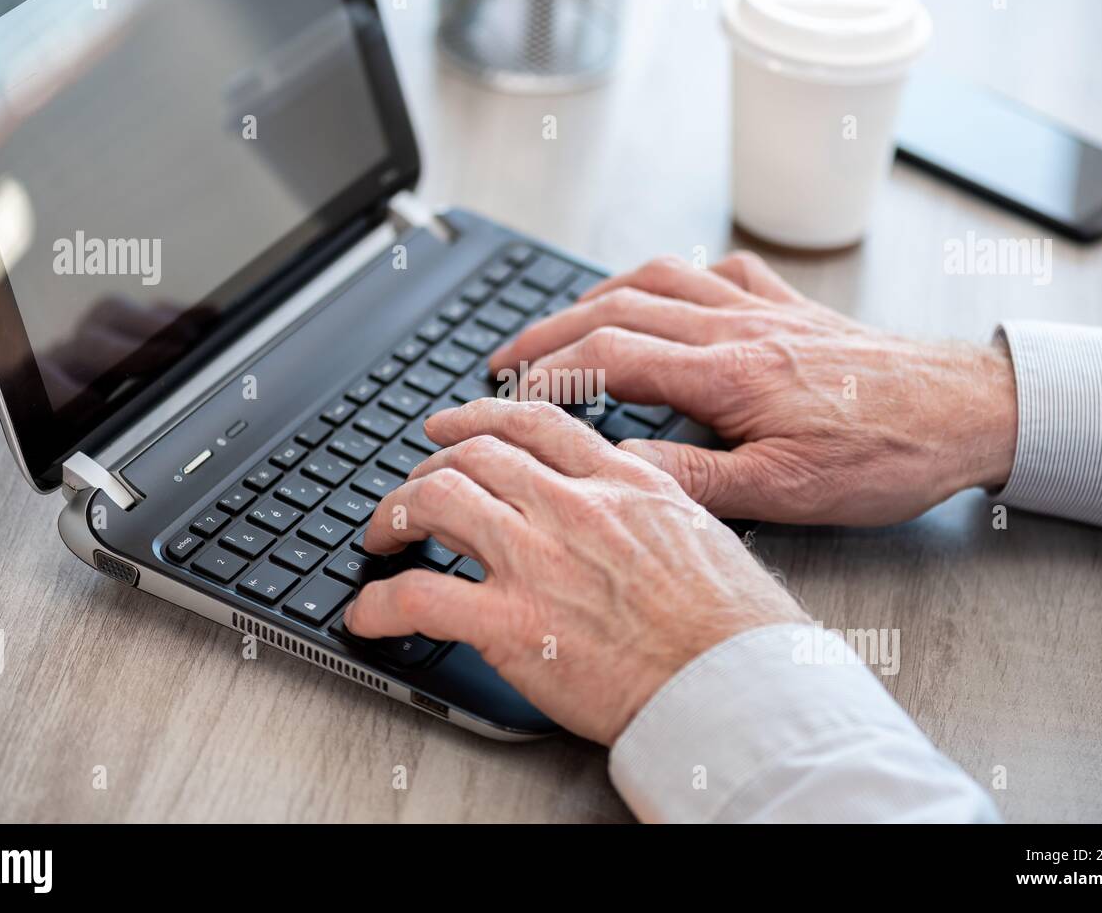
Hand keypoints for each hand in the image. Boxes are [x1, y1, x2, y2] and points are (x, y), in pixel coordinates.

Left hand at [344, 399, 807, 744]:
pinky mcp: (511, 624)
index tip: (455, 426)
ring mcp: (538, 561)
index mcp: (621, 483)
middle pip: (474, 454)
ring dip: (395, 514)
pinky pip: (420, 598)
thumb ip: (648, 502)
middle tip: (411, 486)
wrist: (734, 684)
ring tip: (382, 533)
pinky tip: (366, 615)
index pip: (533, 424)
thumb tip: (623, 494)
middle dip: (428, 465)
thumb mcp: (699, 530)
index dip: (479, 417)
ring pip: (437, 501)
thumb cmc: (731, 623)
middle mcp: (573, 508)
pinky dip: (378, 604)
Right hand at [490, 253, 1017, 525]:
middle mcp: (736, 327)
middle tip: (504, 357)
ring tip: (560, 323)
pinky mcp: (790, 306)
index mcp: (727, 374)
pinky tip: (665, 294)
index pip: (608, 358)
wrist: (968, 412)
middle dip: (547, 331)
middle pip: (616, 308)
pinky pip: (717, 271)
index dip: (546, 375)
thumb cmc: (887, 455)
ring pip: (657, 279)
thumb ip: (696, 480)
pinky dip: (673, 278)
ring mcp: (763, 309)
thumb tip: (616, 469)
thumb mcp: (788, 492)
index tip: (507, 397)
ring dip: (596, 296)